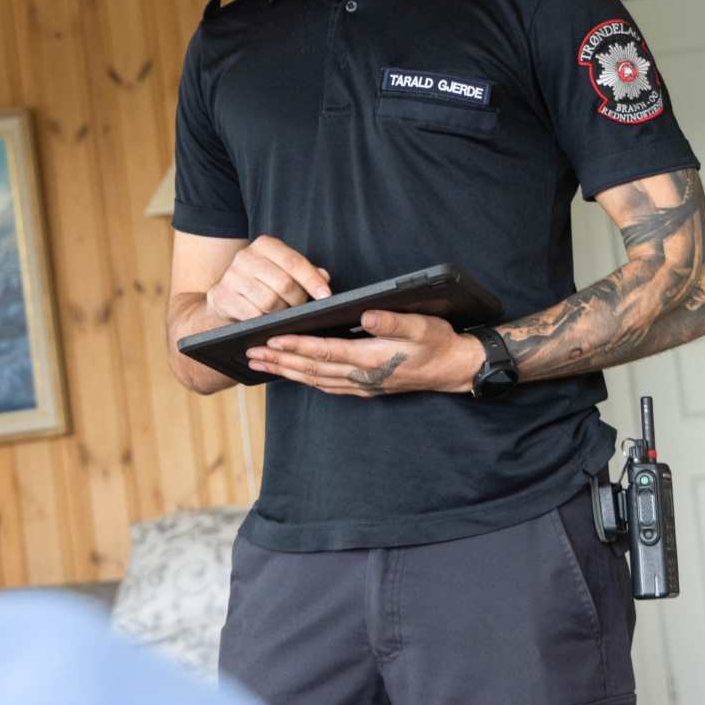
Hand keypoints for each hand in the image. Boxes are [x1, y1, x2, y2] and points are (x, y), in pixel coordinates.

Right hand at [205, 236, 332, 321]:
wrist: (224, 297)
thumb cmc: (260, 282)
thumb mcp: (282, 271)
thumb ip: (305, 272)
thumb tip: (324, 277)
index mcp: (265, 245)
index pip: (294, 262)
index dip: (313, 280)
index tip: (326, 296)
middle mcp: (247, 256)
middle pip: (285, 284)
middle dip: (297, 300)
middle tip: (297, 307)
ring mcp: (233, 276)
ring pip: (271, 302)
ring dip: (281, 312)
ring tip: (280, 311)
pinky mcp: (224, 296)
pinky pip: (254, 314)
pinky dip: (264, 320)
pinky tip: (264, 318)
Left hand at [247, 310, 485, 397]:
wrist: (453, 369)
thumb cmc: (437, 342)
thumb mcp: (421, 325)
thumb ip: (393, 320)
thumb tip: (367, 314)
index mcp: (372, 359)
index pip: (325, 351)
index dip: (297, 345)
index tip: (272, 338)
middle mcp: (363, 377)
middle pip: (312, 369)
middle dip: (280, 360)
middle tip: (251, 352)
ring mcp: (363, 386)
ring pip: (315, 380)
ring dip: (286, 371)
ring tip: (261, 363)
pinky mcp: (366, 389)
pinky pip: (327, 387)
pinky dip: (306, 380)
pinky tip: (293, 373)